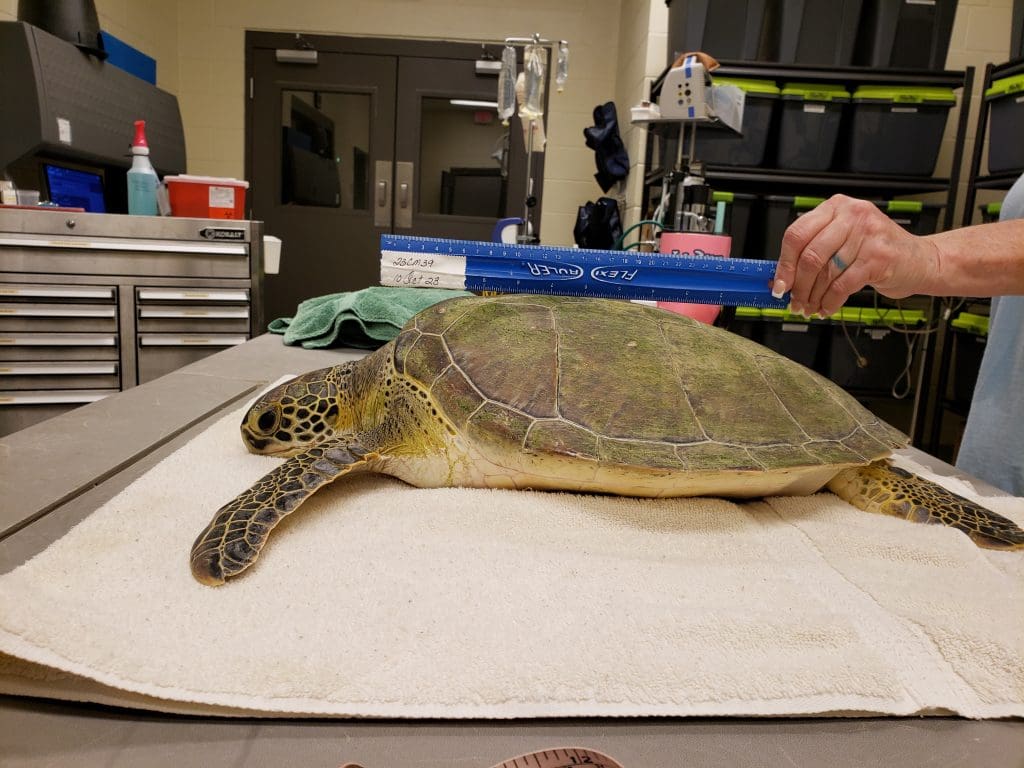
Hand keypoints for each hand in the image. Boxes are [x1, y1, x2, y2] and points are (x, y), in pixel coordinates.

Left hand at [771, 194, 940, 316]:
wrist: (920, 259)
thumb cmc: (877, 250)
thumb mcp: (844, 239)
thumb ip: (815, 250)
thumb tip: (783, 277)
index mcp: (836, 207)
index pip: (796, 234)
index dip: (784, 263)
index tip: (779, 284)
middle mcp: (851, 216)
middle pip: (810, 256)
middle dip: (798, 285)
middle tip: (795, 301)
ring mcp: (867, 235)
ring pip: (825, 273)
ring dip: (813, 297)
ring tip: (810, 307)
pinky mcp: (878, 257)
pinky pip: (842, 285)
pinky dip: (830, 301)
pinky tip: (827, 307)